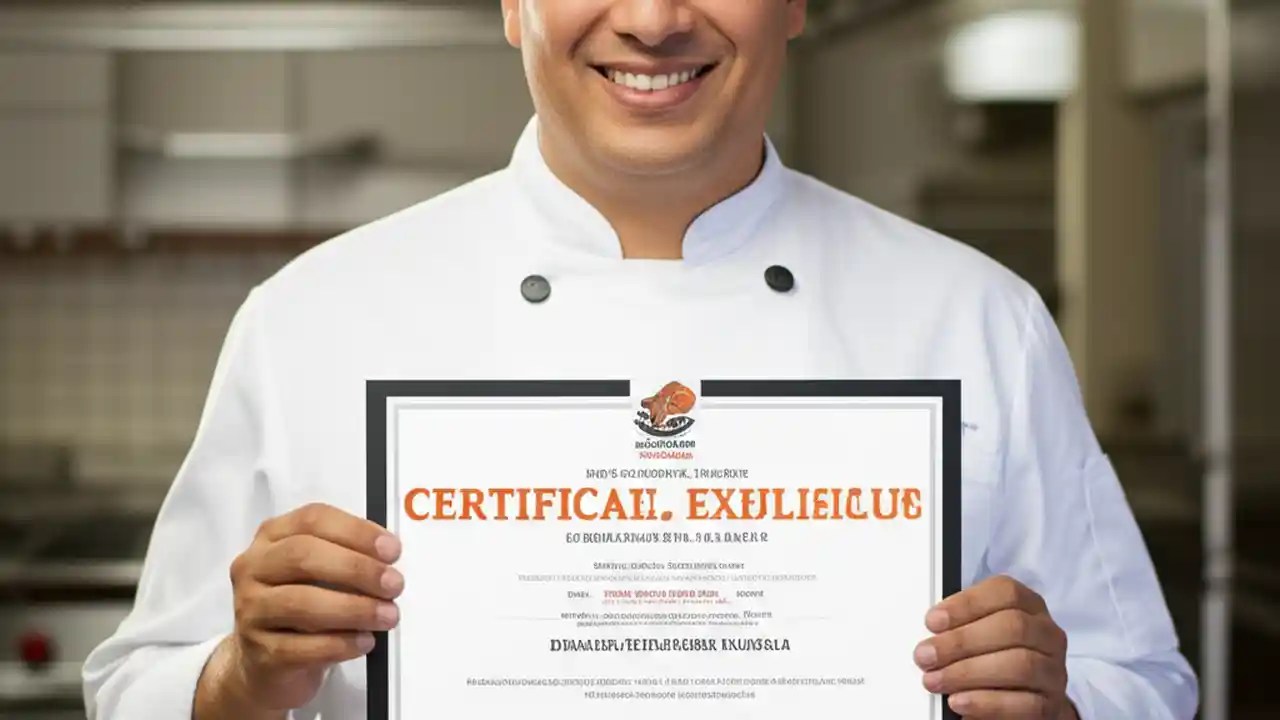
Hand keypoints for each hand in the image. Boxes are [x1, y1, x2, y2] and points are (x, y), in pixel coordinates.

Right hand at [195, 503, 403, 717]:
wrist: (264, 663)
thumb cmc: (302, 607)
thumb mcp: (319, 574)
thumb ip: (348, 556)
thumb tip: (389, 561)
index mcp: (272, 537)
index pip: (312, 520)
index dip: (356, 531)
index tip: (392, 550)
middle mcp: (253, 568)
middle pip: (303, 556)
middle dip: (357, 568)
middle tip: (394, 584)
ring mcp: (249, 610)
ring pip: (301, 603)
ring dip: (354, 609)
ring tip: (387, 616)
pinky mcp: (258, 651)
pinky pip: (301, 646)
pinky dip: (340, 643)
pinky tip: (364, 642)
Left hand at [914, 575, 1077, 719]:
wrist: (1025, 697)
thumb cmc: (996, 655)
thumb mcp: (980, 632)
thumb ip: (960, 626)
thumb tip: (930, 635)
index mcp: (1029, 606)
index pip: (1005, 593)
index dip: (967, 604)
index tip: (933, 621)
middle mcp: (1047, 634)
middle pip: (1012, 627)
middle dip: (962, 641)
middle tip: (926, 656)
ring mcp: (1053, 669)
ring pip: (1020, 665)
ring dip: (969, 673)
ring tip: (936, 681)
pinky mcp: (1051, 704)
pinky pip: (1024, 704)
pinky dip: (986, 703)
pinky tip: (959, 702)